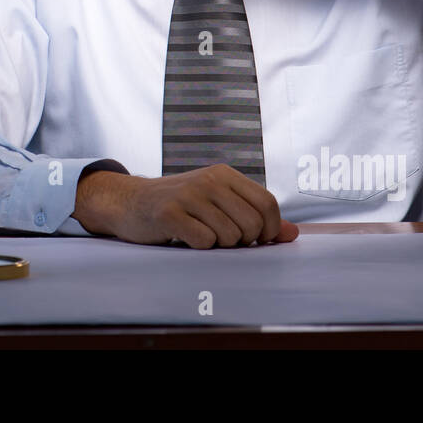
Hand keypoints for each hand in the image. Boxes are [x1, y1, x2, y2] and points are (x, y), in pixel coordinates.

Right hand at [74, 164, 299, 248]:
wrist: (129, 202)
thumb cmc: (180, 205)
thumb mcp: (218, 203)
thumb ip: (255, 216)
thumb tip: (292, 233)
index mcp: (225, 174)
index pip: (268, 204)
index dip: (269, 230)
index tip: (255, 240)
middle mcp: (209, 180)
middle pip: (252, 224)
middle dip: (243, 242)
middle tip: (223, 239)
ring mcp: (189, 195)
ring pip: (230, 236)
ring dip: (219, 246)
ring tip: (201, 235)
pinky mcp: (171, 213)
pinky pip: (205, 242)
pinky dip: (200, 248)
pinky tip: (186, 238)